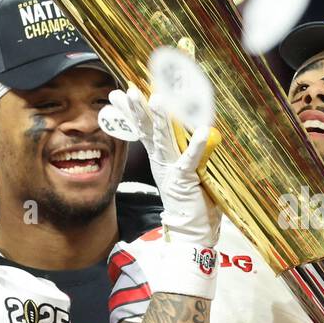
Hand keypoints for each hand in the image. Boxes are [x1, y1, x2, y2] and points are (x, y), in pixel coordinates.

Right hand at [107, 86, 218, 247]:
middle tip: (128, 90)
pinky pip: (190, 160)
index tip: (120, 94)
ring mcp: (172, 170)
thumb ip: (190, 151)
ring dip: (160, 120)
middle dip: (138, 110)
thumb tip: (198, 127)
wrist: (190, 231)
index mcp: (160, 159)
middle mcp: (162, 162)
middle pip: (147, 131)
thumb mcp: (188, 171)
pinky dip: (197, 146)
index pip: (144, 130)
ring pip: (163, 140)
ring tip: (156, 100)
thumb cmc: (191, 201)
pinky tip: (203, 130)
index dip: (133, 112)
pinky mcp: (185, 180)